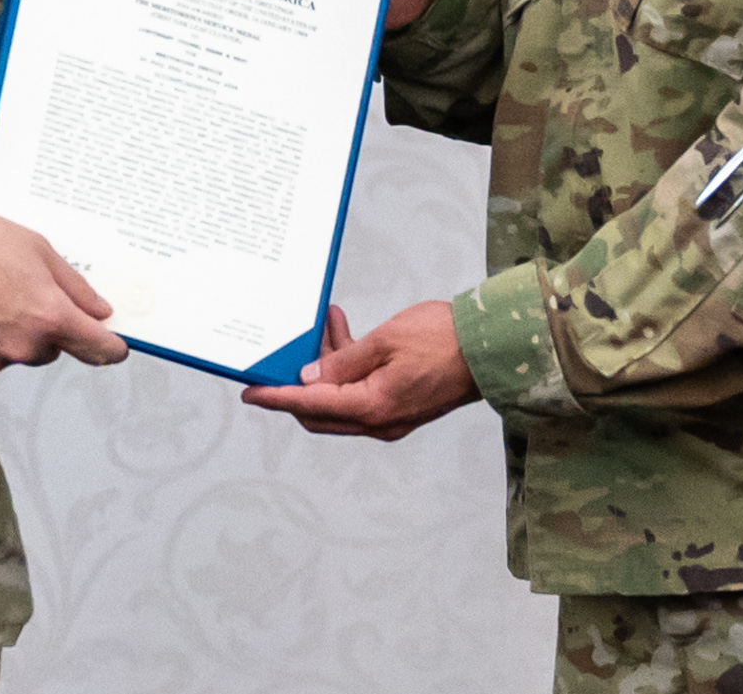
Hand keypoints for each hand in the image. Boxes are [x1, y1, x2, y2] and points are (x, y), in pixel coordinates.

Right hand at [0, 209, 128, 374]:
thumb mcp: (40, 250)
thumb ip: (75, 287)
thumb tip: (100, 312)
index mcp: (50, 317)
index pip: (98, 349)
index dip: (111, 348)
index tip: (115, 345)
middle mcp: (25, 346)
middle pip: (54, 348)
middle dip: (49, 327)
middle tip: (26, 292)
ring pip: (20, 351)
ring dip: (15, 332)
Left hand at [239, 299, 477, 439]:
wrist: (491, 348)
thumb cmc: (443, 340)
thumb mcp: (385, 341)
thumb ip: (343, 362)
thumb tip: (310, 378)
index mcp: (373, 408)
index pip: (310, 405)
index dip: (277, 398)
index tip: (250, 393)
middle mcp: (380, 421)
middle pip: (320, 411)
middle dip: (299, 382)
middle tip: (284, 352)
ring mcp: (392, 417)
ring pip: (341, 399)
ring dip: (328, 364)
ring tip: (327, 321)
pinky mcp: (401, 405)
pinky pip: (362, 393)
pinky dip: (350, 366)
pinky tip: (347, 331)